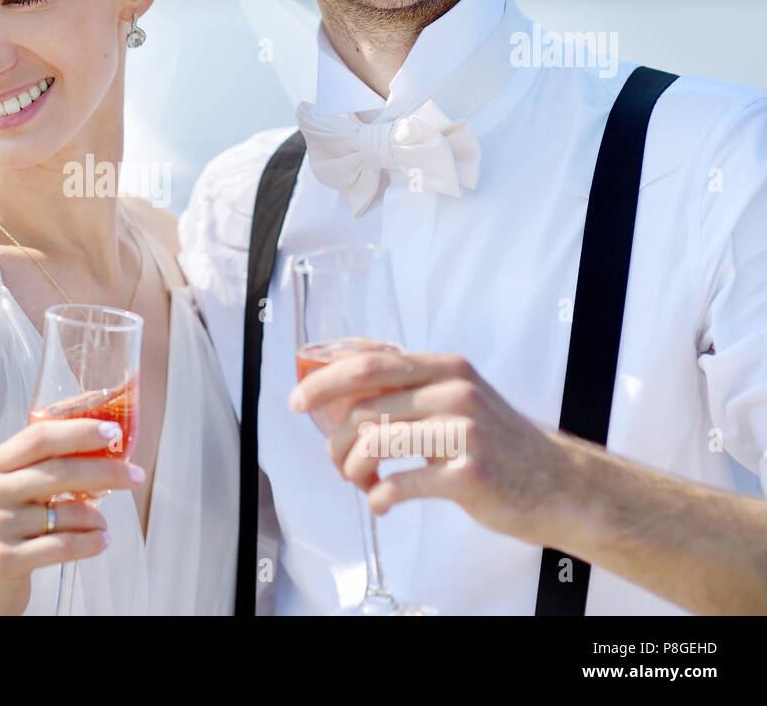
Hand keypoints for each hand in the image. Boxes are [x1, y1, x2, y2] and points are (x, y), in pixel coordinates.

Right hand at [0, 418, 144, 614]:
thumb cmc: (7, 525)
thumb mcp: (14, 487)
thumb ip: (47, 463)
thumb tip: (104, 440)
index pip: (39, 437)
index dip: (79, 431)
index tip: (114, 432)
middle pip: (58, 471)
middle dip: (105, 471)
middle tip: (135, 475)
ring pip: (65, 513)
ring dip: (96, 517)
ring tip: (102, 523)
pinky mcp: (5, 560)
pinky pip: (62, 546)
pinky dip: (90, 542)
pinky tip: (101, 541)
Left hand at [289, 350, 574, 545]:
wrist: (558, 483)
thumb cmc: (498, 440)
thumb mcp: (456, 392)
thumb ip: (407, 377)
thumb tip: (342, 355)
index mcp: (445, 367)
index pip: (368, 364)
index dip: (323, 381)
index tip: (298, 401)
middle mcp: (453, 391)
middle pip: (364, 408)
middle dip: (333, 437)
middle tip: (332, 459)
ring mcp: (464, 432)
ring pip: (375, 445)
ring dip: (353, 470)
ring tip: (360, 482)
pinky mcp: (469, 473)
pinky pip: (400, 484)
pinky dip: (379, 498)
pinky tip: (382, 502)